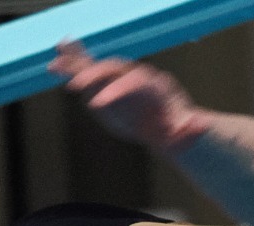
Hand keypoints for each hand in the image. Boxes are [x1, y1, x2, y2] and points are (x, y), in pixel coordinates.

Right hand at [50, 41, 209, 150]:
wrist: (167, 123)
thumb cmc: (175, 128)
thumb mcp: (184, 133)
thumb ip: (189, 130)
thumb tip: (200, 125)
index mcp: (151, 87)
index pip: (132, 83)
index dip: (115, 92)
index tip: (98, 104)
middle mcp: (133, 77)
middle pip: (112, 70)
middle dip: (93, 76)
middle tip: (73, 87)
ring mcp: (119, 79)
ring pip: (97, 65)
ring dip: (76, 64)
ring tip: (54, 65)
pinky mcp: (106, 84)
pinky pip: (88, 70)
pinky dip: (71, 64)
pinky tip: (53, 64)